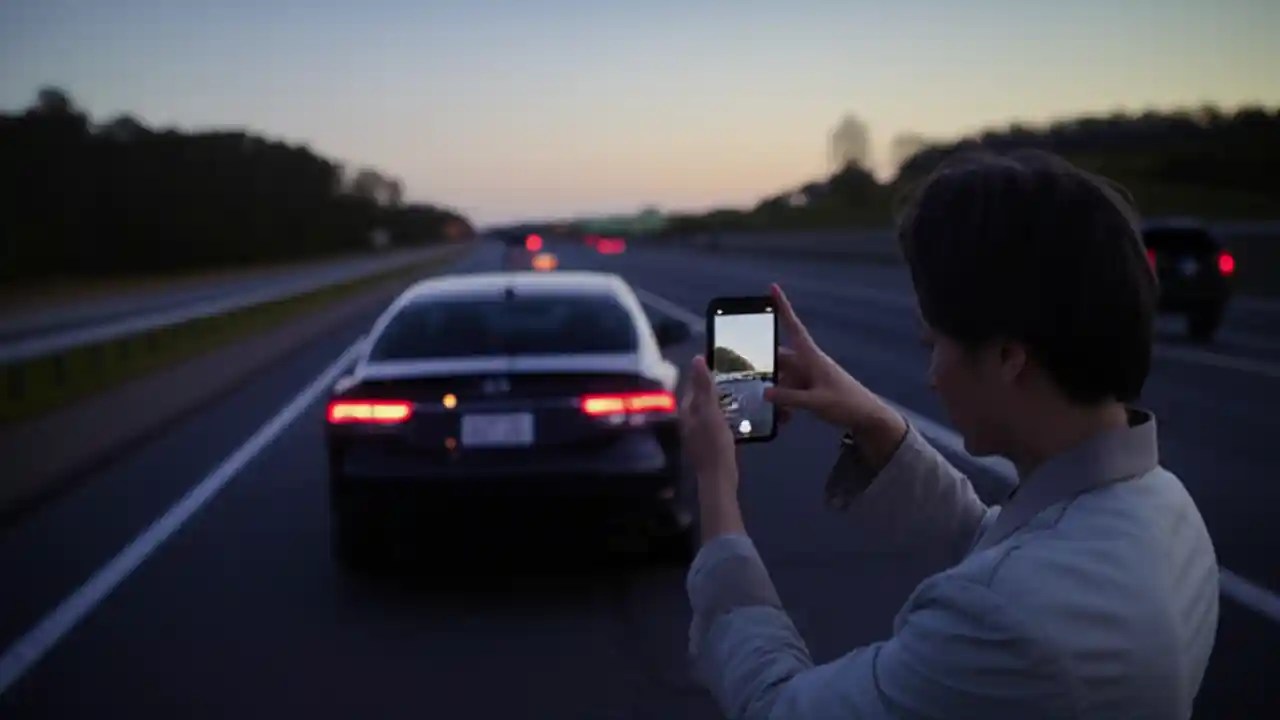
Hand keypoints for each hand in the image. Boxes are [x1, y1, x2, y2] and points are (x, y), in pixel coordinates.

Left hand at [680, 356, 745, 540]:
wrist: (719, 478)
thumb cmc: (714, 444)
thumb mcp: (710, 412)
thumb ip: (704, 387)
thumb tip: (697, 358)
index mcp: (687, 411)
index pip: (693, 385)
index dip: (706, 374)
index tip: (725, 363)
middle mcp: (689, 420)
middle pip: (702, 397)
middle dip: (717, 386)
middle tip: (739, 377)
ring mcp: (698, 432)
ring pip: (710, 409)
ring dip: (723, 400)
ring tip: (743, 392)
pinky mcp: (709, 442)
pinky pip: (717, 421)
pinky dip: (727, 415)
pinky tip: (740, 414)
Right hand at [764, 284, 905, 457]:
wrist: (867, 418)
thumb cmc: (845, 403)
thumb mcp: (815, 402)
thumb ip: (789, 397)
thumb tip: (764, 392)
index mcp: (811, 357)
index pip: (794, 327)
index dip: (783, 307)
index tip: (773, 287)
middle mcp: (807, 363)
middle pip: (779, 359)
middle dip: (765, 369)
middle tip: (745, 377)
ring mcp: (809, 377)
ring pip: (782, 379)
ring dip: (776, 394)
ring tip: (771, 412)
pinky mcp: (811, 390)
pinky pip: (790, 392)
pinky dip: (785, 404)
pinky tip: (782, 420)